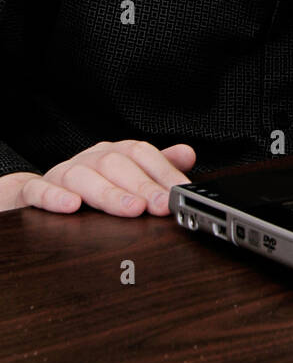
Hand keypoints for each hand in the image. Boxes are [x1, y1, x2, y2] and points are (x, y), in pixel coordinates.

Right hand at [0, 141, 195, 213]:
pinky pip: (40, 189)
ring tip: (132, 209)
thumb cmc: (90, 184)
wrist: (36, 191)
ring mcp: (61, 174)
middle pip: (116, 164)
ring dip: (110, 193)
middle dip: (143, 185)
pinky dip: (55, 197)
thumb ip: (156, 167)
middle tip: (161, 205)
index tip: (180, 191)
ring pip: (83, 176)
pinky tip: (72, 206)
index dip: (163, 171)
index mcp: (113, 153)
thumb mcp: (125, 175)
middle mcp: (89, 159)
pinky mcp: (34, 191)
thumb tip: (188, 155)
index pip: (141, 153)